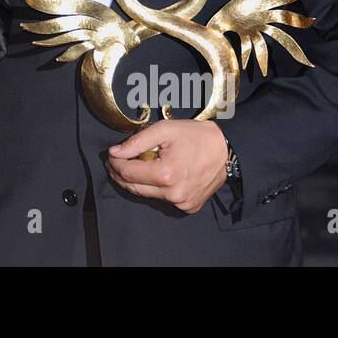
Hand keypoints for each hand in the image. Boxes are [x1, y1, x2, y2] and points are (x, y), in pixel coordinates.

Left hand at [105, 120, 228, 214]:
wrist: (226, 149)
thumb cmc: (195, 136)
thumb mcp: (164, 130)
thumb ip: (136, 142)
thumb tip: (114, 153)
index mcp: (166, 175)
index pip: (128, 173)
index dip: (115, 163)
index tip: (111, 154)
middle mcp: (173, 194)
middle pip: (134, 187)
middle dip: (120, 174)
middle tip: (115, 162)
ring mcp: (182, 203)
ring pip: (147, 195)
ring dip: (136, 182)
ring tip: (133, 166)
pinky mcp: (189, 207)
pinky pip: (163, 199)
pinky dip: (155, 188)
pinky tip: (155, 175)